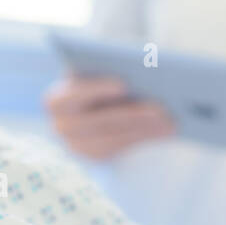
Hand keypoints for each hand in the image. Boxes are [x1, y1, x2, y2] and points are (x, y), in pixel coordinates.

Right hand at [42, 75, 175, 160]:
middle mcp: (60, 126)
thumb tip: (141, 67)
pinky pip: (121, 151)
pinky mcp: (95, 157)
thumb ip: (109, 71)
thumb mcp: (98, 73)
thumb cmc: (97, 77)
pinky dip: (143, 139)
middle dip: (131, 115)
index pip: (72, 96)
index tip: (123, 84)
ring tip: (170, 121)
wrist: (90, 103)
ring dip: (143, 130)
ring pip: (111, 140)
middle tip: (161, 107)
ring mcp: (76, 146)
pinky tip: (165, 130)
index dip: (96, 90)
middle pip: (97, 122)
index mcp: (55, 100)